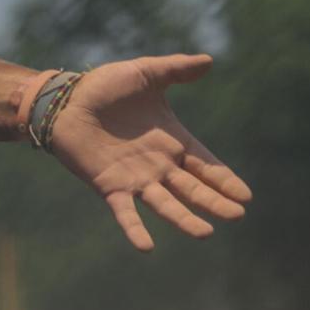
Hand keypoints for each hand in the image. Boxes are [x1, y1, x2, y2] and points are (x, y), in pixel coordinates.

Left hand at [50, 54, 251, 250]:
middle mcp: (158, 165)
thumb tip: (209, 61)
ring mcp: (135, 178)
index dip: (224, 180)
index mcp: (172, 142)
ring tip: (205, 232)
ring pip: (166, 204)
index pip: (206, 165)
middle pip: (193, 189)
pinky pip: (125, 212)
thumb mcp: (144, 74)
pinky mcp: (110, 186)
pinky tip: (146, 247)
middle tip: (235, 214)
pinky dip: (135, 229)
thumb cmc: (104, 88)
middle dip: (214, 202)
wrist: (63, 100)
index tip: (245, 196)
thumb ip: (175, 70)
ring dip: (184, 219)